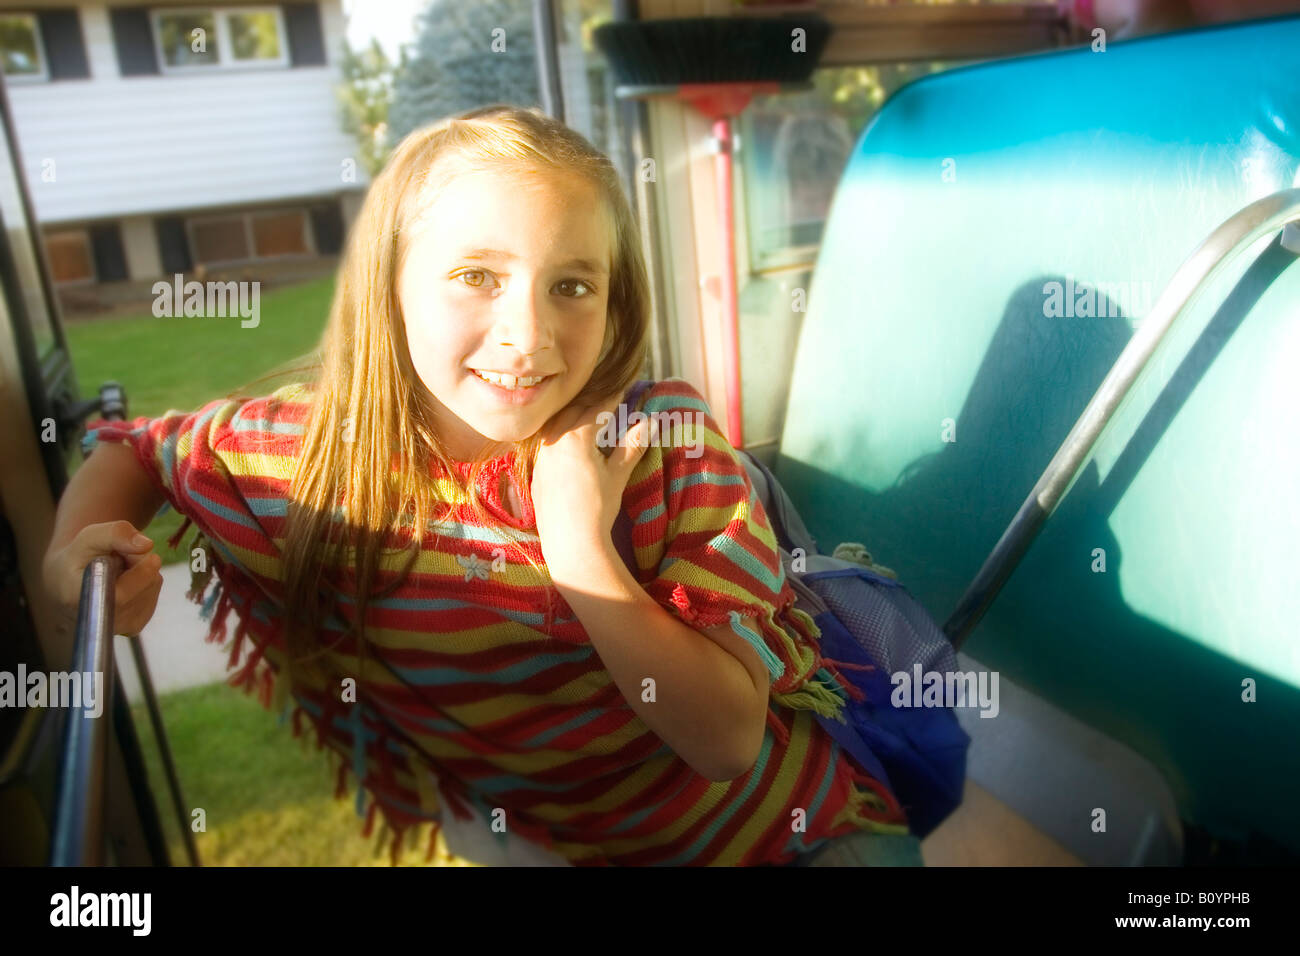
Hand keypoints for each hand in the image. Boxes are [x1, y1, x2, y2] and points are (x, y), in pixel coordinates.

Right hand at [43, 520, 163, 636]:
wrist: (69, 582)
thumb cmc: (79, 557)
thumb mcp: (90, 537)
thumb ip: (115, 534)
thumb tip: (147, 545)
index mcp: (80, 599)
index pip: (121, 596)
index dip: (140, 575)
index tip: (152, 557)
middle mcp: (100, 620)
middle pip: (143, 587)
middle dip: (141, 562)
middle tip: (119, 555)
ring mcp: (119, 627)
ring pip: (152, 587)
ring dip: (143, 571)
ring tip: (118, 569)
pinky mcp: (134, 626)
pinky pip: (154, 594)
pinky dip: (146, 581)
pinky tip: (126, 582)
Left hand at [531, 390, 655, 573]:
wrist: (571, 543)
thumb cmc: (598, 508)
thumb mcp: (618, 474)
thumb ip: (632, 445)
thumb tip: (651, 421)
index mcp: (576, 438)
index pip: (597, 408)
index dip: (614, 396)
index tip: (626, 384)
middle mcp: (553, 442)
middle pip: (573, 411)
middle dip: (592, 402)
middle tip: (608, 396)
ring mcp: (542, 457)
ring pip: (555, 425)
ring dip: (572, 416)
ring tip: (588, 414)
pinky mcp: (537, 473)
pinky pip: (546, 444)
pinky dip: (560, 435)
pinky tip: (569, 442)